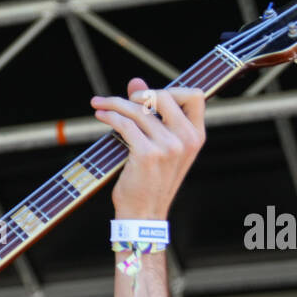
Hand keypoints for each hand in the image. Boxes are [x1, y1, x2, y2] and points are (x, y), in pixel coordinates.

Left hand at [90, 78, 205, 220]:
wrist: (144, 215)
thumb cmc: (150, 182)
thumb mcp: (159, 148)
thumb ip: (151, 114)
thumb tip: (136, 81)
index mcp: (196, 137)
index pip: (195, 96)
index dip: (172, 89)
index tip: (148, 95)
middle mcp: (186, 140)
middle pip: (164, 96)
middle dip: (137, 94)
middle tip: (119, 101)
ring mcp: (169, 147)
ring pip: (139, 110)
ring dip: (115, 104)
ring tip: (100, 105)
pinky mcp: (147, 154)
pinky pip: (125, 125)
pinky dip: (110, 117)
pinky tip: (101, 116)